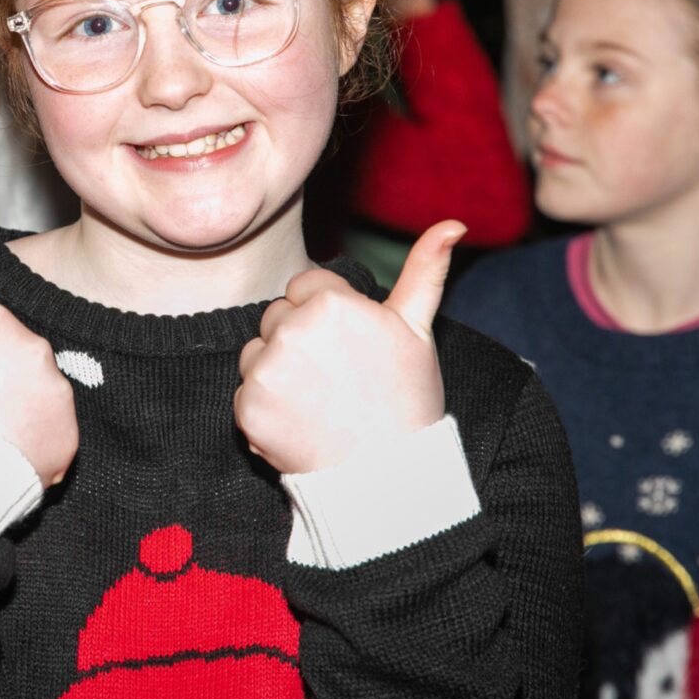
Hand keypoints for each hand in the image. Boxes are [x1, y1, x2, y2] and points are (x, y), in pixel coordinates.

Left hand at [234, 221, 464, 473]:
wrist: (387, 476)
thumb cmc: (406, 398)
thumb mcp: (418, 330)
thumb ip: (425, 270)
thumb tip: (453, 223)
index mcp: (332, 304)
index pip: (303, 286)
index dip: (326, 315)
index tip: (348, 346)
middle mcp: (294, 330)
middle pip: (276, 316)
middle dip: (298, 339)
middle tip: (335, 376)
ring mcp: (267, 371)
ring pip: (255, 352)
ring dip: (277, 371)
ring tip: (318, 400)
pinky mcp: (248, 408)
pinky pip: (244, 391)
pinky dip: (265, 407)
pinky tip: (299, 421)